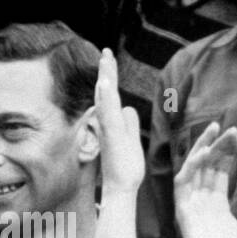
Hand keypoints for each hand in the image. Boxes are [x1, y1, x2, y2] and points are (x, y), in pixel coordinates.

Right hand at [93, 49, 142, 194]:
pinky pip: (107, 114)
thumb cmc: (125, 167)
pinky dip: (105, 99)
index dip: (110, 75)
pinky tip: (104, 85)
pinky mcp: (111, 137)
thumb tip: (129, 108)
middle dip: (107, 70)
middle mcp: (107, 123)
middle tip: (106, 50)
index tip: (109, 56)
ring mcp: (108, 129)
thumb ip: (130, 122)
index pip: (112, 93)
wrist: (121, 187)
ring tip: (105, 60)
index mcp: (113, 121)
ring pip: (105, 99)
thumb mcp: (131, 139)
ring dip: (105, 79)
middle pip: (106, 91)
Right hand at [174, 123, 236, 237]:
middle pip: (207, 165)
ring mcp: (192, 205)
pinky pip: (183, 183)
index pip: (219, 171)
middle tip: (229, 128)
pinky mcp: (183, 211)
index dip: (228, 153)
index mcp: (217, 204)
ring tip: (214, 129)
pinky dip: (191, 166)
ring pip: (193, 169)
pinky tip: (204, 152)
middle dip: (217, 145)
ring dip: (202, 148)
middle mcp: (202, 201)